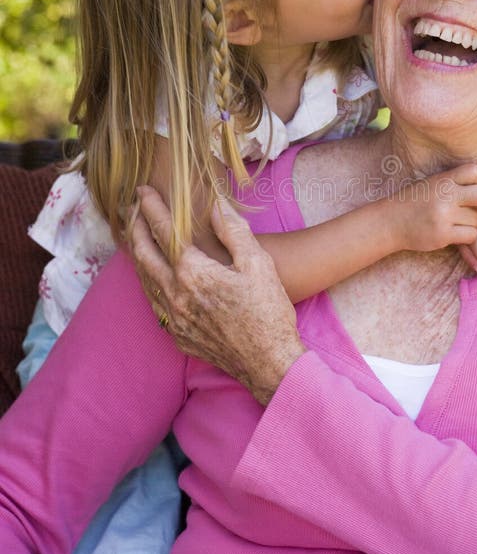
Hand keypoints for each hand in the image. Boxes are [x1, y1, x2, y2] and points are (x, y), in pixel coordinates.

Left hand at [129, 186, 304, 405]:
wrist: (269, 362)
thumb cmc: (268, 312)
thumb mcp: (258, 263)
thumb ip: (233, 231)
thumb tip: (216, 206)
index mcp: (193, 273)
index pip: (164, 232)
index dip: (152, 208)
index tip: (143, 191)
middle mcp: (175, 295)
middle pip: (143, 255)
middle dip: (135, 228)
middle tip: (130, 209)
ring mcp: (173, 318)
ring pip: (144, 280)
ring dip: (137, 255)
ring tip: (135, 237)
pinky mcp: (177, 335)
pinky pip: (154, 302)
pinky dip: (148, 281)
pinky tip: (153, 276)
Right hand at [393, 163, 476, 258]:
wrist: (390, 222)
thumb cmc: (415, 202)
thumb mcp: (433, 184)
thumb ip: (455, 182)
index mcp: (444, 179)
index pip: (476, 172)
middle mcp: (445, 194)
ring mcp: (444, 215)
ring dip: (475, 224)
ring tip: (460, 223)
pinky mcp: (443, 234)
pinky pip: (470, 236)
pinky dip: (467, 237)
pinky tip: (455, 234)